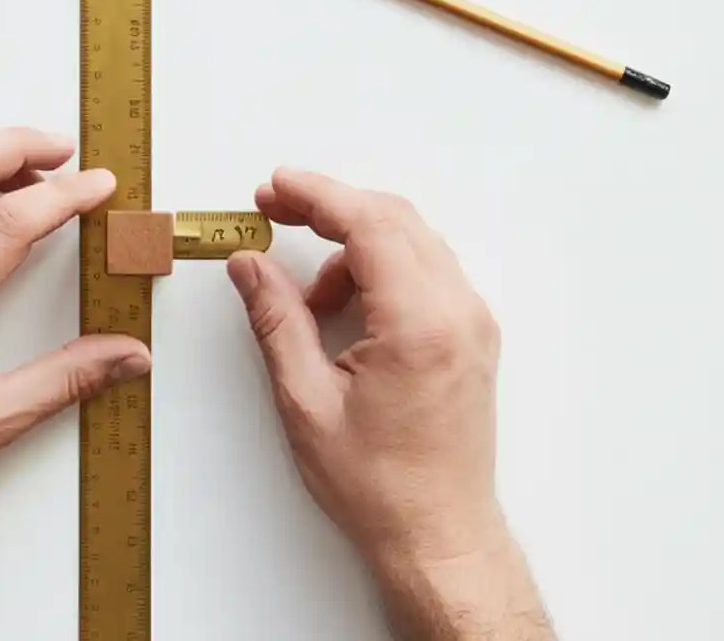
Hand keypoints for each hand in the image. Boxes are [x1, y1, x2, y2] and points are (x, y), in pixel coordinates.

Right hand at [228, 169, 550, 639]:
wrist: (439, 535)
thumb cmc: (378, 486)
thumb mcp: (306, 402)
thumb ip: (277, 321)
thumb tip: (249, 265)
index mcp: (420, 324)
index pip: (369, 224)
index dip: (315, 195)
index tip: (273, 188)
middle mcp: (459, 312)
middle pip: (394, 218)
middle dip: (331, 207)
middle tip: (275, 211)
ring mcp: (473, 322)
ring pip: (412, 241)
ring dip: (354, 245)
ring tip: (308, 297)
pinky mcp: (472, 336)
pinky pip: (425, 272)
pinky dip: (380, 269)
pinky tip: (345, 306)